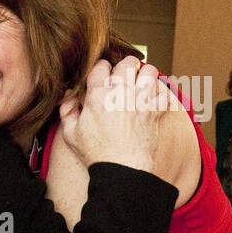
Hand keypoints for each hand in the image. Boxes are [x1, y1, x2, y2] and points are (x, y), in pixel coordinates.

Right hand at [58, 56, 164, 173]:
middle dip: (125, 67)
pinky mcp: (155, 111)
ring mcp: (141, 100)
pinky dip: (160, 92)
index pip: (102, 65)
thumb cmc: (98, 154)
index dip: (102, 69)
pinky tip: (152, 98)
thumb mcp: (71, 133)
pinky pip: (163, 91)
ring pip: (149, 71)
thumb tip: (68, 96)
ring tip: (140, 84)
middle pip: (128, 62)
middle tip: (123, 78)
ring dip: (145, 75)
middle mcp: (122, 93)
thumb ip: (67, 110)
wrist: (123, 170)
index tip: (103, 77)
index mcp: (99, 94)